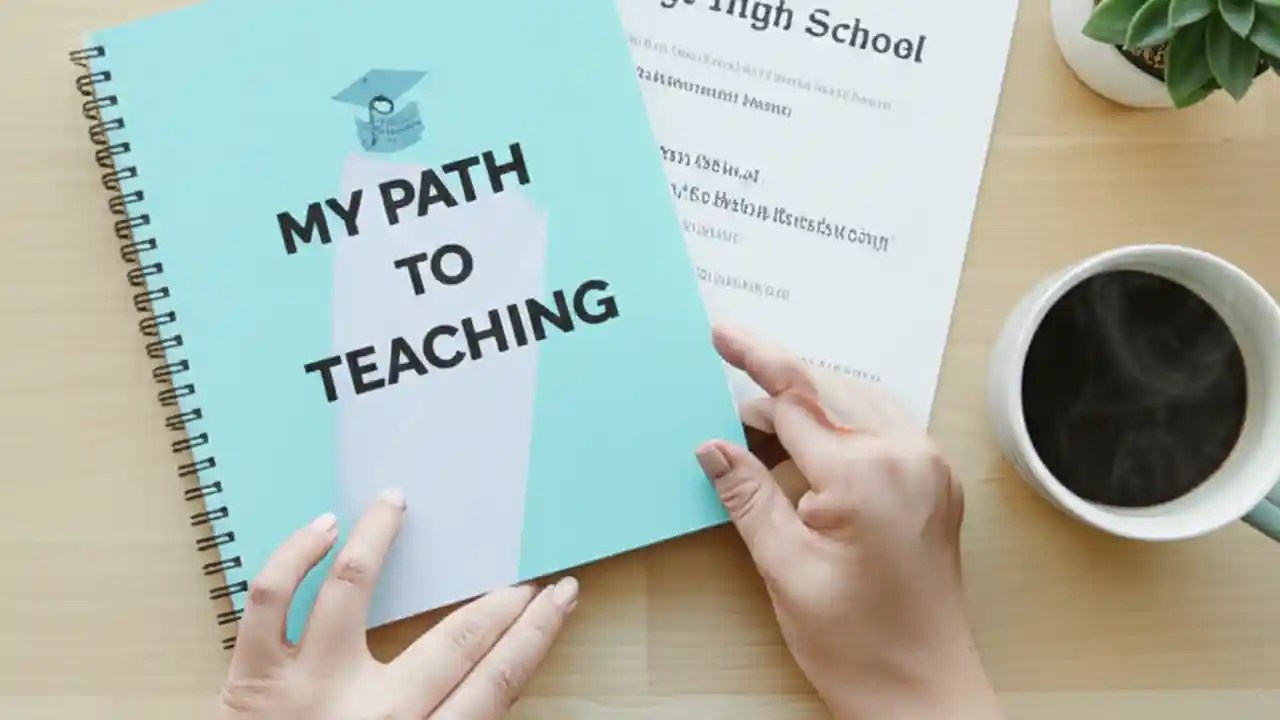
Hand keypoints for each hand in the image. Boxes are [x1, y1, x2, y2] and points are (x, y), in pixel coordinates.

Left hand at [216, 490, 577, 718]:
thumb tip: (483, 674)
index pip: (497, 682)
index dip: (536, 635)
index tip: (558, 598)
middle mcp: (370, 717)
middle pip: (455, 642)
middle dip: (500, 604)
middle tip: (522, 578)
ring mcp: (308, 691)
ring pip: (352, 589)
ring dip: (379, 537)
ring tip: (395, 503)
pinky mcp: (253, 679)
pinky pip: (272, 599)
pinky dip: (297, 555)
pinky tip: (325, 530)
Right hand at [697, 326, 1001, 719]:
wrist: (924, 691)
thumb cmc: (856, 643)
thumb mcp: (784, 567)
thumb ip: (748, 495)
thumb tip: (712, 445)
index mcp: (866, 474)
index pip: (796, 400)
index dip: (752, 365)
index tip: (722, 335)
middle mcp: (907, 456)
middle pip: (830, 388)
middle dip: (777, 378)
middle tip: (727, 366)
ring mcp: (929, 467)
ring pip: (858, 401)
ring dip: (810, 399)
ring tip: (758, 419)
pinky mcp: (935, 482)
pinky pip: (882, 426)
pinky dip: (840, 421)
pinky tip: (806, 443)